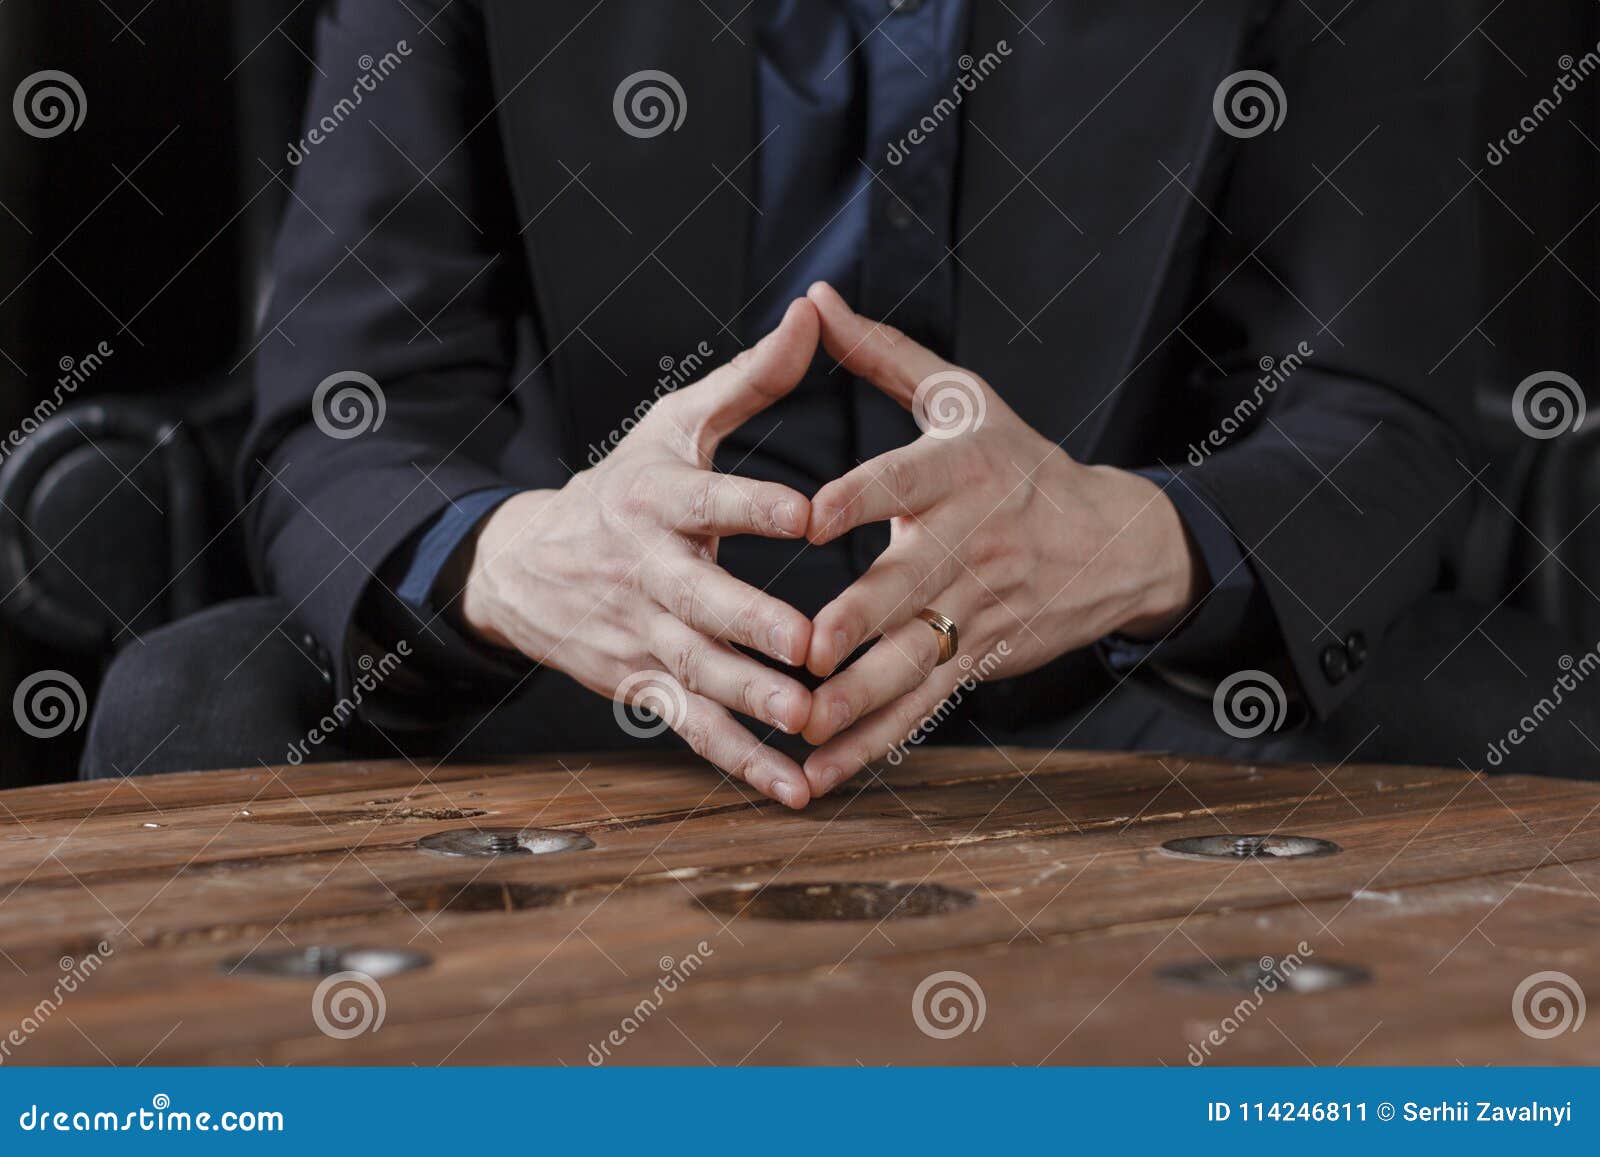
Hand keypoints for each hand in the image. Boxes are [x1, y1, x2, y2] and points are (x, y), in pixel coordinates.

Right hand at [453, 299, 820, 807]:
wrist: (529, 566)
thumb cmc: (625, 484)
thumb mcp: (674, 424)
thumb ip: (750, 379)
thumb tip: (812, 309)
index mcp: (657, 500)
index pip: (705, 501)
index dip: (752, 506)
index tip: (808, 512)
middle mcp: (647, 573)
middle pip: (699, 602)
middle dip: (751, 624)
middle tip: (806, 643)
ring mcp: (643, 638)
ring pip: (699, 675)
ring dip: (752, 703)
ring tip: (807, 724)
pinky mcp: (644, 688)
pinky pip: (695, 728)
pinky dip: (740, 760)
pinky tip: (793, 788)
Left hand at [797, 282, 1202, 795]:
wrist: (1113, 542)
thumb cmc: (1017, 462)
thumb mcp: (961, 400)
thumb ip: (881, 354)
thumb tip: (813, 299)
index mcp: (959, 472)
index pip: (905, 480)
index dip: (860, 495)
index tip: (810, 512)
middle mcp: (968, 544)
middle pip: (908, 585)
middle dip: (857, 620)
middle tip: (805, 647)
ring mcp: (975, 610)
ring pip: (912, 661)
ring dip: (857, 700)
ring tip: (804, 728)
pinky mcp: (976, 659)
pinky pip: (919, 706)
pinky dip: (873, 742)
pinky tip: (823, 772)